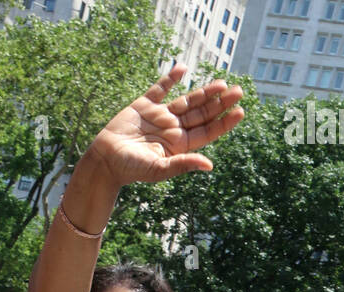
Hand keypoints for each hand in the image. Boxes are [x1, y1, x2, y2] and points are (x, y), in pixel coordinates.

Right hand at [88, 64, 244, 189]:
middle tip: (239, 91)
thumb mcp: (158, 169)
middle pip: (201, 113)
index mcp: (178, 145)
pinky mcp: (143, 106)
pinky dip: (170, 79)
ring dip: (204, 92)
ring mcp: (159, 116)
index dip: (223, 122)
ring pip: (186, 101)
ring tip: (222, 84)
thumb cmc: (130, 169)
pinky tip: (183, 70)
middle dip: (220, 103)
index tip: (239, 111)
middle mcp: (172, 130)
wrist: (104, 160)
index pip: (206, 131)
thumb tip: (209, 165)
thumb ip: (183, 164)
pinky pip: (160, 89)